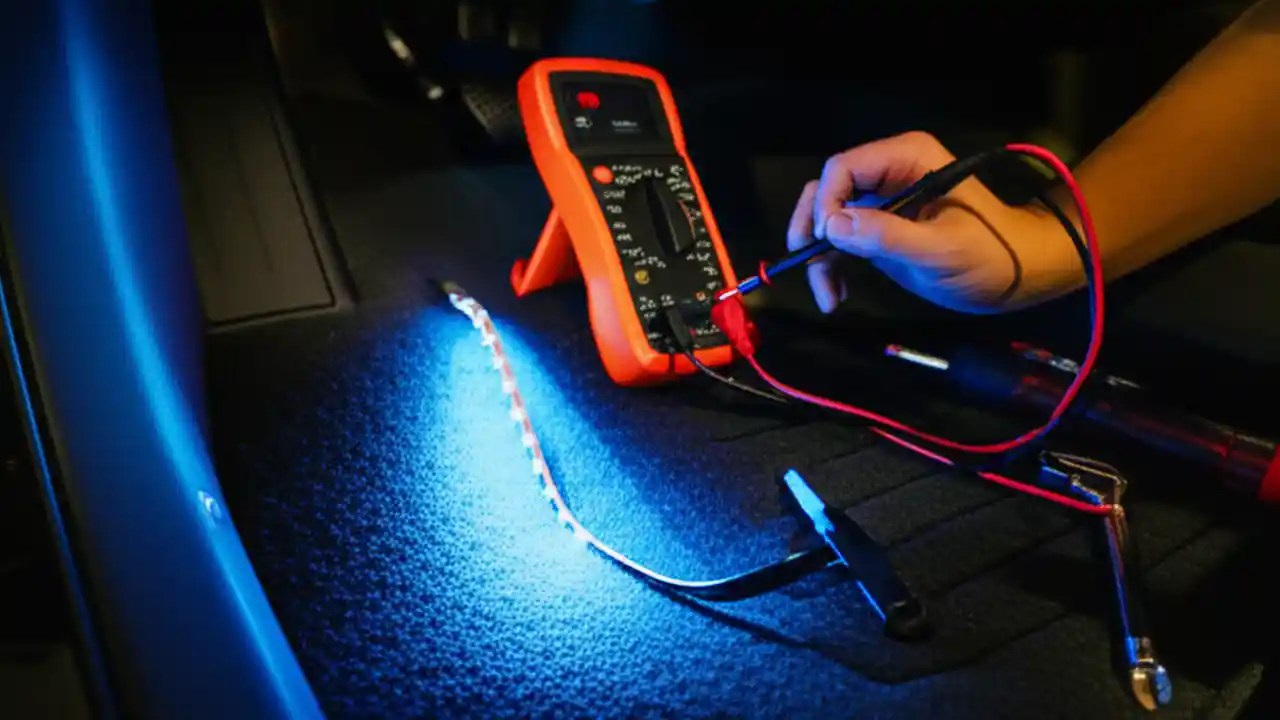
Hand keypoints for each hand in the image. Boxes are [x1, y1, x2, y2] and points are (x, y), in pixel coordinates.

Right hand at [787, 132, 1080, 313]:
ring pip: (828, 219)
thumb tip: (832, 227)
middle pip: (827, 190)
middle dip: (812, 228)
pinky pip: (841, 243)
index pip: (843, 168)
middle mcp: (888, 174)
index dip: (826, 202)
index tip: (825, 241)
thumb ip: (886, 235)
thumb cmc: (991, 255)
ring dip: (818, 256)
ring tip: (826, 295)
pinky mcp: (879, 231)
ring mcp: (881, 203)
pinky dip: (832, 268)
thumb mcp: (940, 249)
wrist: (1019, 277)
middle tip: (805, 262)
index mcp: (906, 159)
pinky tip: (835, 296)